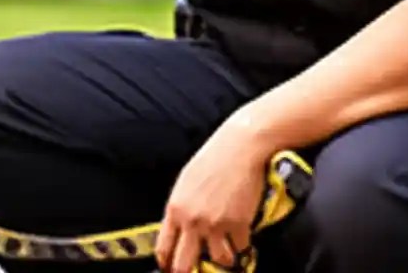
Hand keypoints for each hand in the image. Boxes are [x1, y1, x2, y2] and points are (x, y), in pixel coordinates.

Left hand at [156, 117, 269, 272]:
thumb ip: (181, 208)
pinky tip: (243, 235)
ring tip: (227, 252)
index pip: (164, 247)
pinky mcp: (239, 225)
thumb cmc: (213, 159)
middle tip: (197, 271)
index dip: (166, 263)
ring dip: (224, 257)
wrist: (239, 148)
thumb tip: (180, 228)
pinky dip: (243, 244)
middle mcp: (193, 220)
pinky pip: (241, 247)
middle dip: (188, 271)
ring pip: (218, 259)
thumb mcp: (186, 182)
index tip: (171, 268)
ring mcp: (216, 224)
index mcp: (175, 209)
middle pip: (184, 263)